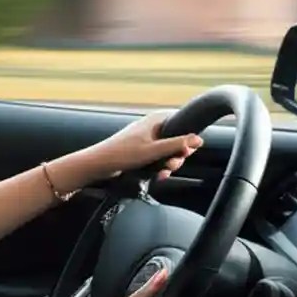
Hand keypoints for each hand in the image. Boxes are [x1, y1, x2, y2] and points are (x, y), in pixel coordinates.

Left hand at [81, 112, 203, 183]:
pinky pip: (157, 159)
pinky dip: (159, 167)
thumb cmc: (123, 153)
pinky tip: (158, 176)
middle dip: (177, 155)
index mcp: (156, 120)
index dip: (188, 137)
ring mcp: (147, 140)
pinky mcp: (141, 152)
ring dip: (168, 164)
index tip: (187, 150)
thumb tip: (198, 139)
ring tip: (163, 172)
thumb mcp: (154, 150)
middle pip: (177, 140)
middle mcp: (152, 128)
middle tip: (172, 164)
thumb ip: (177, 144)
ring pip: (168, 152)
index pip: (182, 122)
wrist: (98, 164)